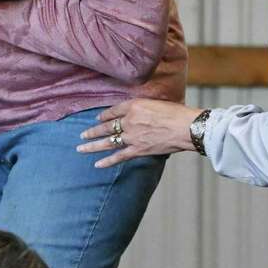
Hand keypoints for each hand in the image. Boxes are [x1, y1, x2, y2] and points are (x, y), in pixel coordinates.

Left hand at [76, 99, 201, 167]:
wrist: (187, 127)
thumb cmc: (177, 113)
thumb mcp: (157, 102)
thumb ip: (145, 107)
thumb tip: (140, 112)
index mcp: (134, 105)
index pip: (113, 110)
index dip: (104, 115)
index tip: (98, 118)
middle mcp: (129, 120)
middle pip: (106, 126)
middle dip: (92, 131)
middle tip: (82, 135)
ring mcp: (132, 136)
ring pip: (107, 141)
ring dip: (92, 145)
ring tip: (80, 148)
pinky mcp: (138, 149)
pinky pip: (119, 156)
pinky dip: (107, 161)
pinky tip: (97, 164)